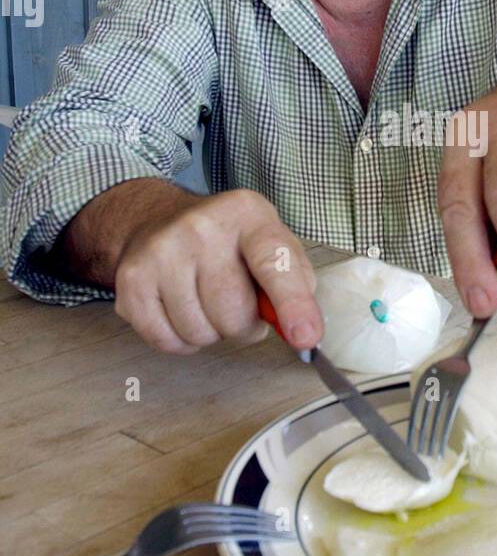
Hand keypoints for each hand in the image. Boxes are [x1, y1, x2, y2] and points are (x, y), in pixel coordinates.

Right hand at [113, 189, 322, 354]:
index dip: (292, 303)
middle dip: (242, 324)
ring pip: (200, 332)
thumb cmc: (227, 242)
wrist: (159, 221)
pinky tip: (183, 311)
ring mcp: (161, 252)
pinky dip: (182, 340)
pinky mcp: (132, 280)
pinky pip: (167, 341)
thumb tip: (303, 333)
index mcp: (247, 214)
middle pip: (233, 313)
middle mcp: (200, 227)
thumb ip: (296, 284)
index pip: (273, 262)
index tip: (305, 336)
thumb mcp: (271, 243)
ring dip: (211, 332)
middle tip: (238, 304)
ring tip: (207, 301)